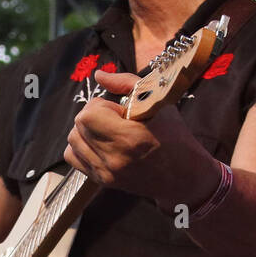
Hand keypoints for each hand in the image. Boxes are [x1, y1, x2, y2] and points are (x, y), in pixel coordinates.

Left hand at [64, 69, 202, 201]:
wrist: (183, 176)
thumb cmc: (174, 135)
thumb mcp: (157, 102)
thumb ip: (126, 83)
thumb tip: (99, 75)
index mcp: (129, 139)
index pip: (87, 116)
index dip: (101, 106)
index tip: (119, 110)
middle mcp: (114, 159)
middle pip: (78, 126)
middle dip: (93, 116)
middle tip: (115, 119)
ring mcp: (106, 173)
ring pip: (72, 142)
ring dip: (86, 130)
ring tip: (107, 131)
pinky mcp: (102, 181)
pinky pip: (73, 158)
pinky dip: (82, 147)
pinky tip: (100, 143)